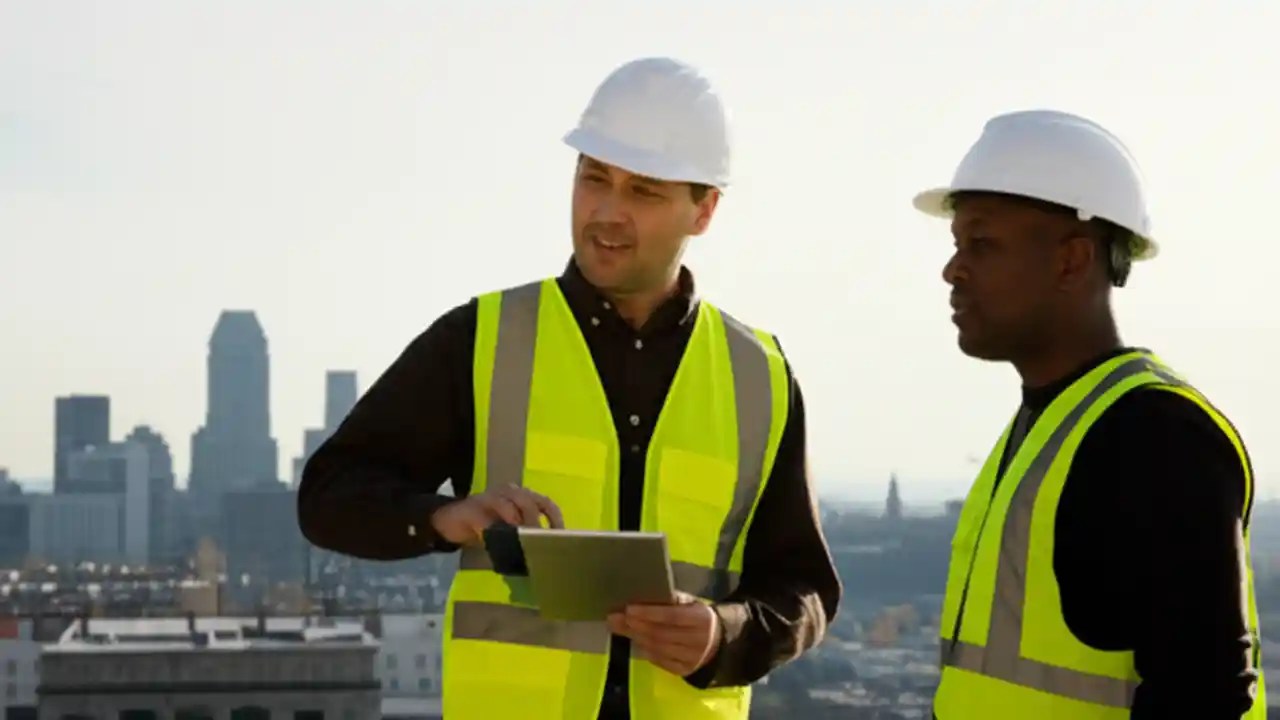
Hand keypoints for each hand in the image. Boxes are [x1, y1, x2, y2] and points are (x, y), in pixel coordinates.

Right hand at [429, 485, 563, 545]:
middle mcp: (509, 493)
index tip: (561, 537)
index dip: (554, 519)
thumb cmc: (487, 525)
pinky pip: (484, 519)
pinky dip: (492, 531)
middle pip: (528, 503)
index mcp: (523, 497)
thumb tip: (544, 554)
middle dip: (535, 524)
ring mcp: (489, 498)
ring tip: (521, 542)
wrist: (451, 520)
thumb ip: (525, 535)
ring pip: (508, 506)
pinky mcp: (472, 509)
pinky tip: (496, 543)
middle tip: (539, 543)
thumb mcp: (509, 530)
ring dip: (516, 525)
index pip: (545, 504)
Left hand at [607, 591, 721, 676]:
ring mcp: (691, 658)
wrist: (718, 642)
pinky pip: (659, 661)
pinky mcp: (684, 670)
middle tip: (614, 618)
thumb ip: (672, 599)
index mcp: (701, 619)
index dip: (649, 613)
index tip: (628, 609)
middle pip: (660, 634)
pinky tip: (634, 641)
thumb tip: (644, 593)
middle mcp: (697, 640)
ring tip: (618, 627)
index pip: (671, 616)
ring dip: (635, 637)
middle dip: (635, 626)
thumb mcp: (691, 603)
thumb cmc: (698, 616)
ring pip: (658, 648)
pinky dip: (644, 650)